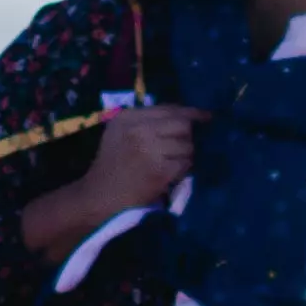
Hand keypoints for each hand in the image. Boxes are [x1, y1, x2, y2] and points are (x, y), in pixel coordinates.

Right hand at [17, 102, 198, 252]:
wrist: (99, 196)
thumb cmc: (111, 165)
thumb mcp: (119, 133)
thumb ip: (145, 121)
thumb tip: (184, 116)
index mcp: (128, 117)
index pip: (169, 109)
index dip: (191, 112)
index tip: (206, 116)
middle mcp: (139, 129)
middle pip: (182, 125)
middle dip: (186, 138)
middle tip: (179, 149)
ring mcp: (150, 150)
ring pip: (187, 145)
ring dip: (184, 156)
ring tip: (169, 164)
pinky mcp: (160, 171)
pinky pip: (185, 164)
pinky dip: (182, 171)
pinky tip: (169, 176)